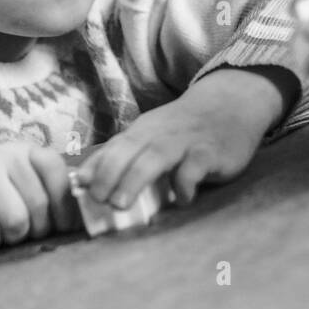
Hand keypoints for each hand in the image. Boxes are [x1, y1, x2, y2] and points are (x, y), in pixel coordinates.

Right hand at [0, 142, 79, 252]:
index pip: (58, 173)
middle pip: (38, 204)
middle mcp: (5, 155)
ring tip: (3, 231)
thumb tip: (91, 213)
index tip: (61, 226)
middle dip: (37, 229)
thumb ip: (55, 196)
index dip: (65, 207)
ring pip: (16, 220)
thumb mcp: (27, 190)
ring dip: (13, 237)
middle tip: (25, 232)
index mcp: (28, 152)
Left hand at [76, 67, 292, 207]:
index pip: (114, 147)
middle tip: (97, 200)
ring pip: (155, 157)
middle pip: (129, 151)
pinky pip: (194, 168)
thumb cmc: (183, 129)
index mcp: (142, 131)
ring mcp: (185, 142)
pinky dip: (184, 184)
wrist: (230, 104)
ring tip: (120, 204)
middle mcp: (159, 134)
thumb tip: (88, 184)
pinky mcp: (210, 152)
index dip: (95, 166)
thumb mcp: (151, 136)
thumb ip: (125, 156)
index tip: (79, 187)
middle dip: (110, 174)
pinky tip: (181, 200)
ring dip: (134, 179)